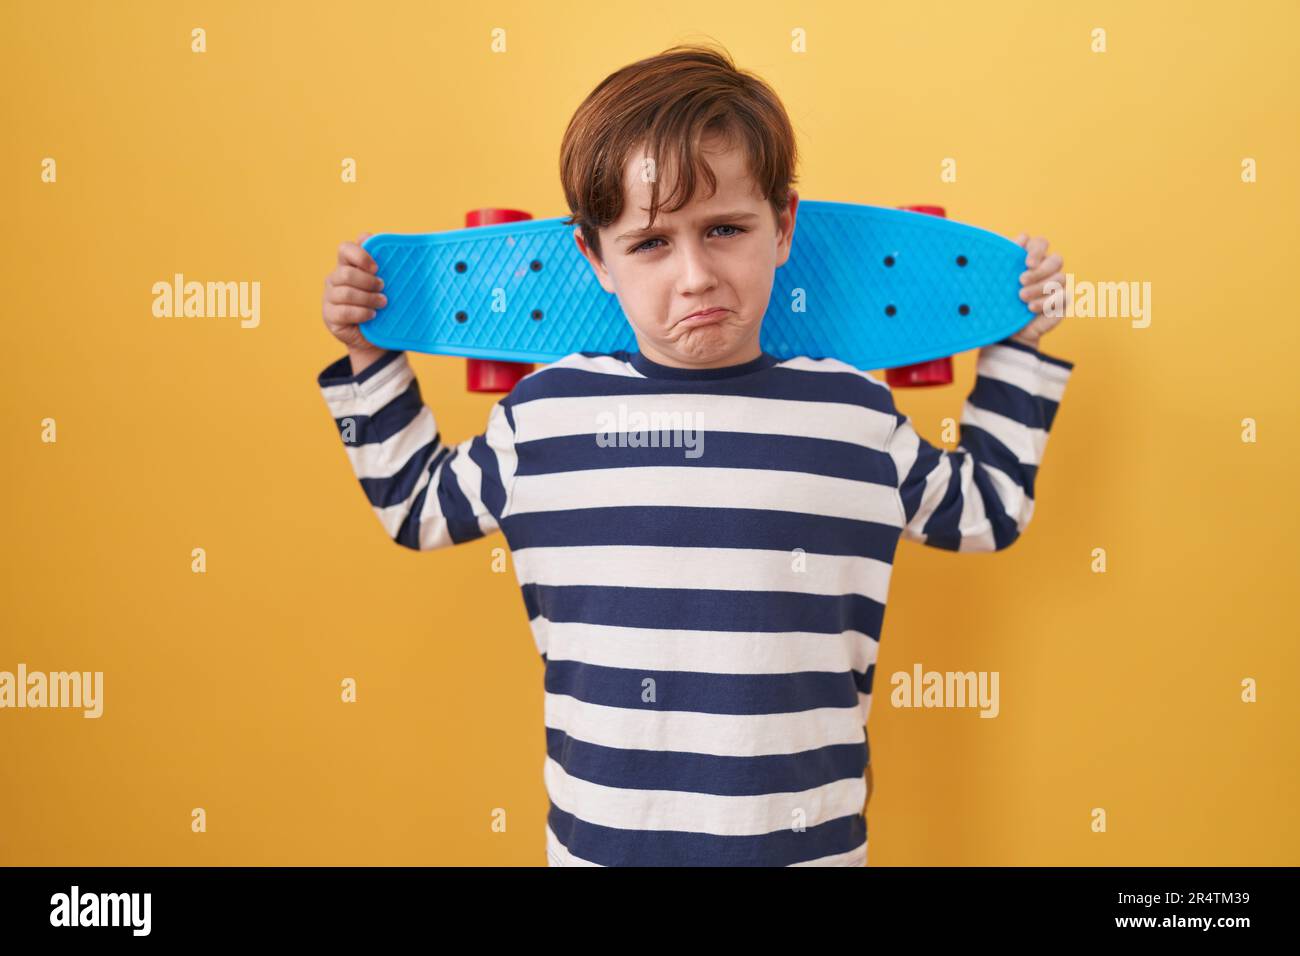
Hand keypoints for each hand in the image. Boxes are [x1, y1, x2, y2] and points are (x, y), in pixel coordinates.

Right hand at [322, 232, 388, 369]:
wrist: (373, 337)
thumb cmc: (380, 306)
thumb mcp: (384, 286)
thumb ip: (385, 268)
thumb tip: (392, 249)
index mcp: (347, 265)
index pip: (345, 248)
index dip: (361, 255)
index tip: (377, 267)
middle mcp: (335, 279)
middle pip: (346, 273)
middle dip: (368, 281)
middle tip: (383, 288)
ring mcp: (330, 297)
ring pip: (345, 293)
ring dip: (368, 298)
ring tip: (383, 303)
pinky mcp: (330, 315)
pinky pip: (344, 311)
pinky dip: (362, 313)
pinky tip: (373, 315)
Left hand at [1010, 233, 1065, 348]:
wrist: (1005, 330)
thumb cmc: (999, 301)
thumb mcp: (998, 280)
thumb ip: (1007, 258)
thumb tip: (1022, 238)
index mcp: (1032, 258)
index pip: (1040, 243)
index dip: (1036, 250)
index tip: (1026, 263)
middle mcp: (1048, 269)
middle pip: (1055, 259)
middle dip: (1039, 270)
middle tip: (1021, 280)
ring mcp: (1058, 285)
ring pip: (1059, 278)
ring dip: (1039, 287)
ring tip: (1021, 297)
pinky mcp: (1062, 302)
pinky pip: (1063, 297)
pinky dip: (1046, 302)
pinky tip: (1030, 308)